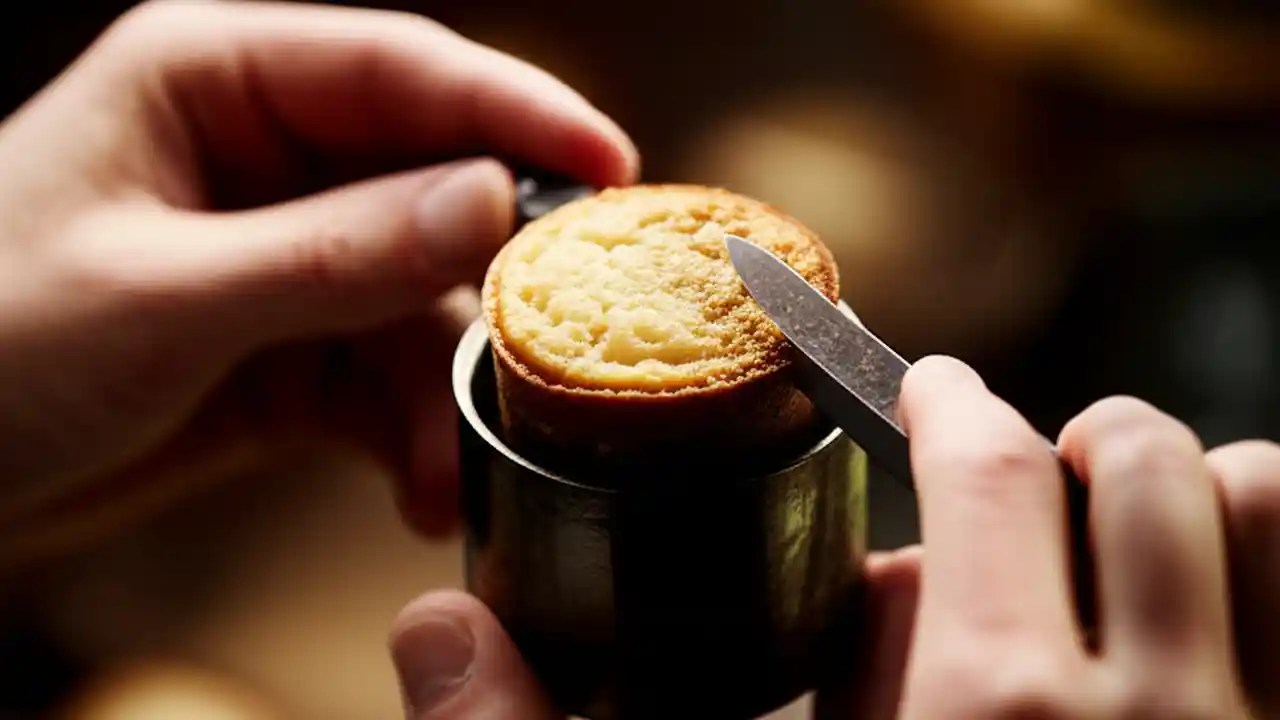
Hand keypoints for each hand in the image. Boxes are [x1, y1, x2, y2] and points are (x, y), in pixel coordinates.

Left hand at [0, 0, 636, 563]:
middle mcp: (266, 156)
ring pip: (422, 299)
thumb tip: (490, 203)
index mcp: (215, 81)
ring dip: (448, 386)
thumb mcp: (162, 297)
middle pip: (431, 185)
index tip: (611, 167)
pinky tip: (420, 487)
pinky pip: (390, 373)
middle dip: (489, 275)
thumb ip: (335, 252)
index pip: (399, 68)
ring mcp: (287, 254)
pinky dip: (414, 431)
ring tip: (452, 465)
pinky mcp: (293, 343)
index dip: (515, 110)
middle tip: (554, 343)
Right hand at [816, 356, 1279, 718]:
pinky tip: (1206, 606)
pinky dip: (1253, 557)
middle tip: (1050, 481)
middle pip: (1144, 454)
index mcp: (1002, 705)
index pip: (990, 477)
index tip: (935, 391)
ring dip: (1196, 492)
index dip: (951, 405)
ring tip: (1146, 551)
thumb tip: (916, 558)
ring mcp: (1261, 719)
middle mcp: (1155, 706)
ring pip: (1263, 498)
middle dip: (1083, 435)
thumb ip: (881, 654)